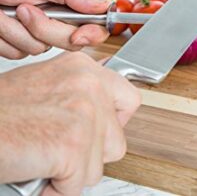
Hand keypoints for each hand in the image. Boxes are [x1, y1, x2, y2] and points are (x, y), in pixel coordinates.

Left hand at [0, 0, 109, 58]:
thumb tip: (103, 4)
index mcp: (67, 2)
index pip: (95, 25)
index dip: (93, 34)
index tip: (78, 35)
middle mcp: (56, 20)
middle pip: (71, 42)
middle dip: (45, 29)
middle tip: (25, 9)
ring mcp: (38, 34)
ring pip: (42, 50)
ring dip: (18, 31)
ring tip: (8, 11)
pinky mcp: (19, 44)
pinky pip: (19, 54)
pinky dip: (4, 38)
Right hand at [0, 52, 140, 195]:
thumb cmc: (4, 110)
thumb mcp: (49, 85)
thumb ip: (80, 92)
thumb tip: (104, 104)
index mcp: (83, 68)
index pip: (128, 98)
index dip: (116, 120)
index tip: (101, 129)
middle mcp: (89, 84)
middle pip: (118, 136)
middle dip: (94, 151)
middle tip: (64, 147)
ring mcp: (84, 113)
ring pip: (101, 163)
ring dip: (74, 169)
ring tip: (46, 154)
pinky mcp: (73, 144)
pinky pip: (78, 184)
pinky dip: (57, 187)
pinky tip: (38, 170)